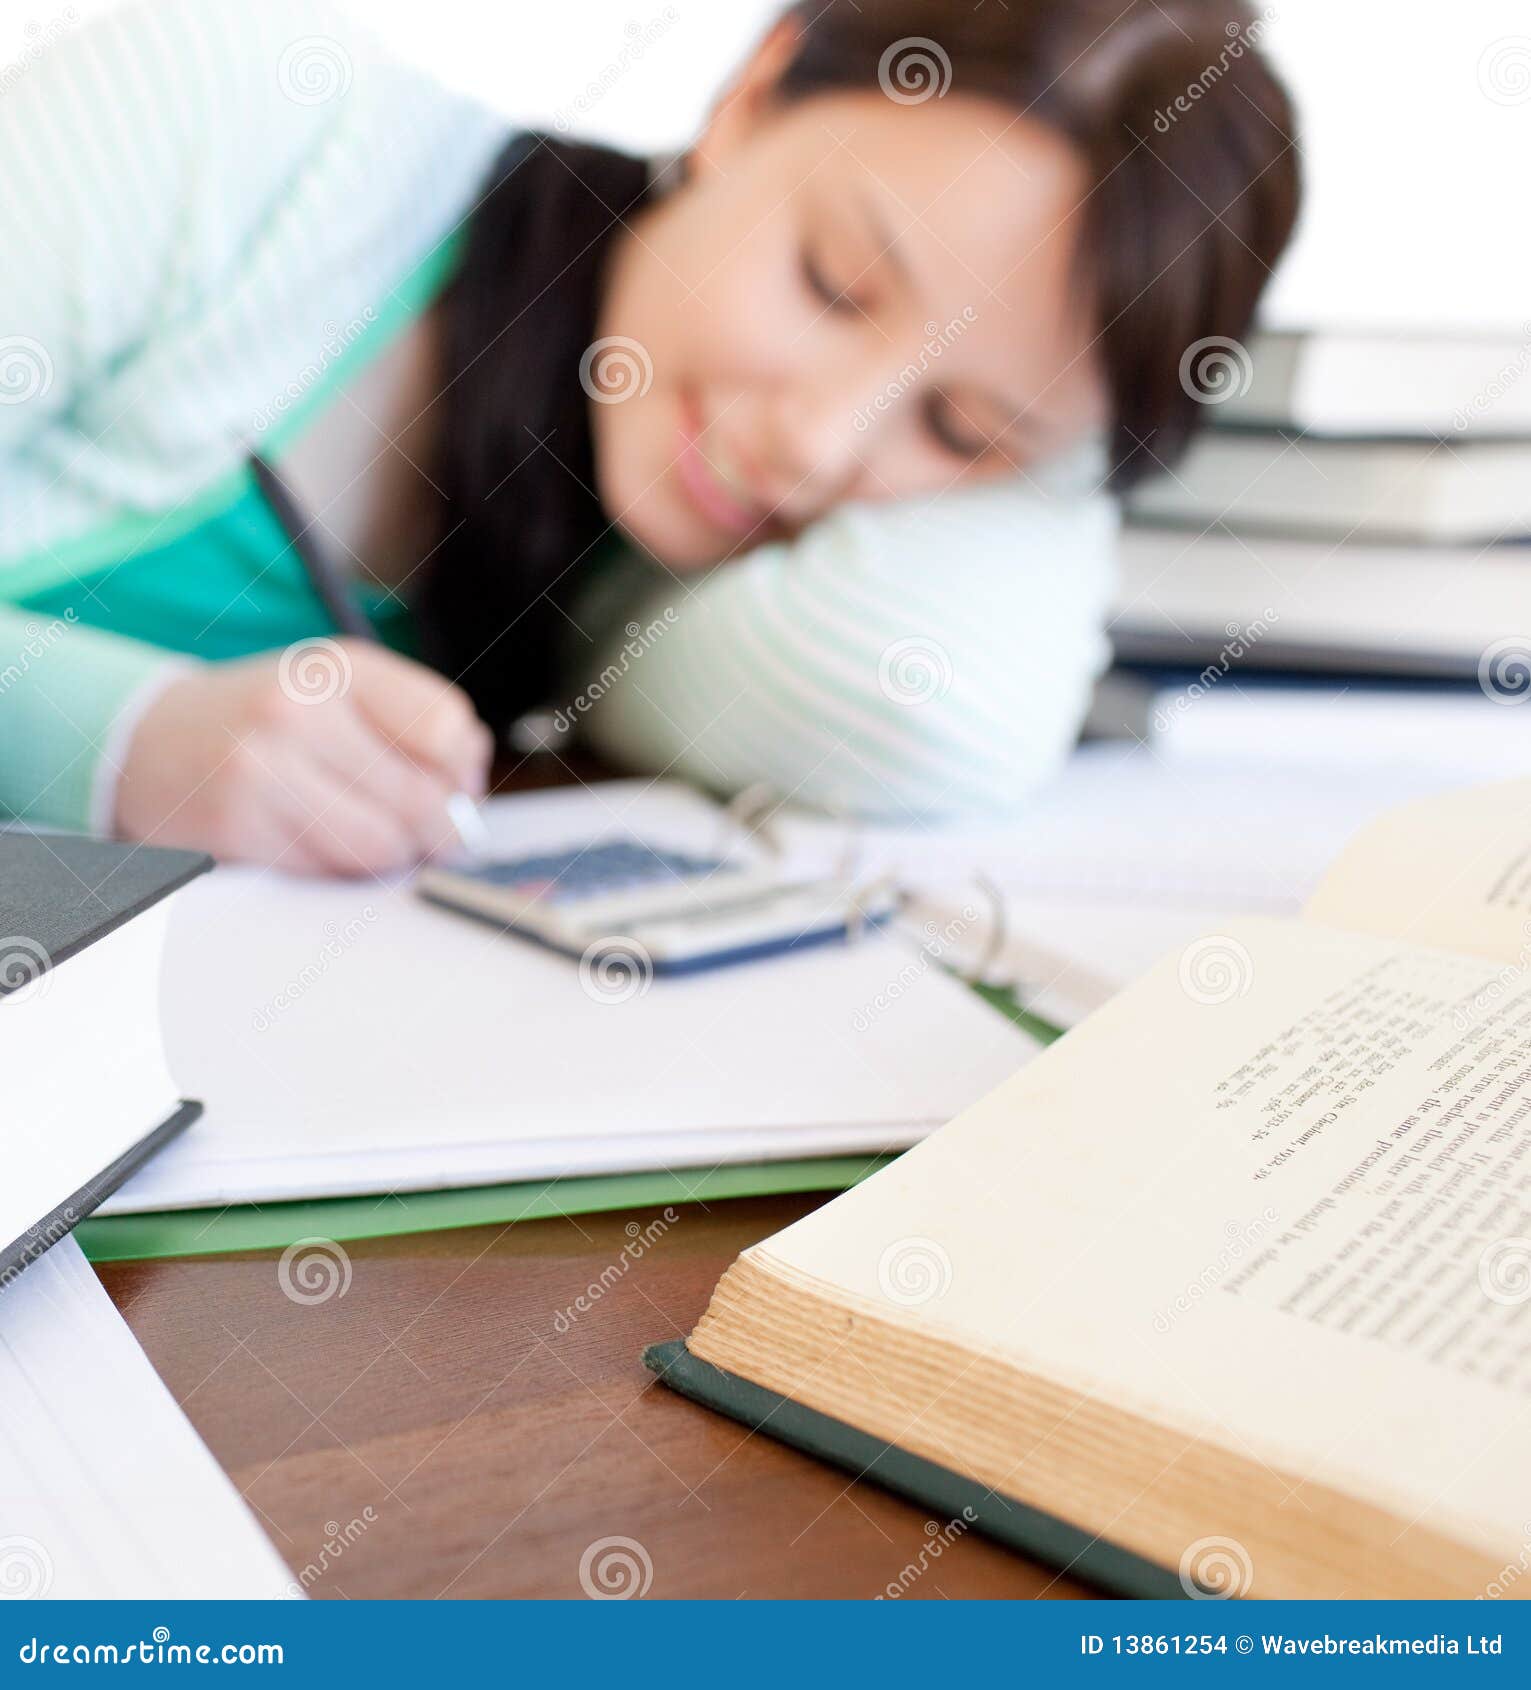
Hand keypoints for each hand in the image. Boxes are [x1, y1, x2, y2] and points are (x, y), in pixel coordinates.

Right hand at [114, 640, 493, 875]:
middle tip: (431, 832)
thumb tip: (471, 782)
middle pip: (420, 798)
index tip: (458, 784)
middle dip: (438, 827)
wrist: (154, 740)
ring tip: (378, 836)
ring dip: (394, 855)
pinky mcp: (238, 826)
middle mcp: (298, 709)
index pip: (445, 728)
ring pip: (380, 846)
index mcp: (339, 666)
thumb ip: (417, 723)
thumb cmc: (270, 717)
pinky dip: (344, 869)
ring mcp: (262, 769)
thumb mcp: (341, 687)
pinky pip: (330, 871)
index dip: (465, 771)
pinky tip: (325, 842)